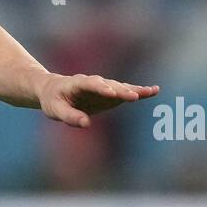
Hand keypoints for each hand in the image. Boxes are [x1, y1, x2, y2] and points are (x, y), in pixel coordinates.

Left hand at [39, 73, 158, 127]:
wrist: (55, 90)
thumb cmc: (53, 100)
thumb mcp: (56, 110)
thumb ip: (70, 116)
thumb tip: (86, 124)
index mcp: (77, 83)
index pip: (90, 84)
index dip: (101, 88)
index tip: (111, 93)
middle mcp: (93, 82)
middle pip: (109, 85)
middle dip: (121, 90)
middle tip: (134, 96)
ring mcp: (104, 87)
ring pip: (120, 87)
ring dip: (134, 90)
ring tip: (150, 91)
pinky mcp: (110, 93)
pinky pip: (125, 91)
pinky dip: (138, 91)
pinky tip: (153, 91)